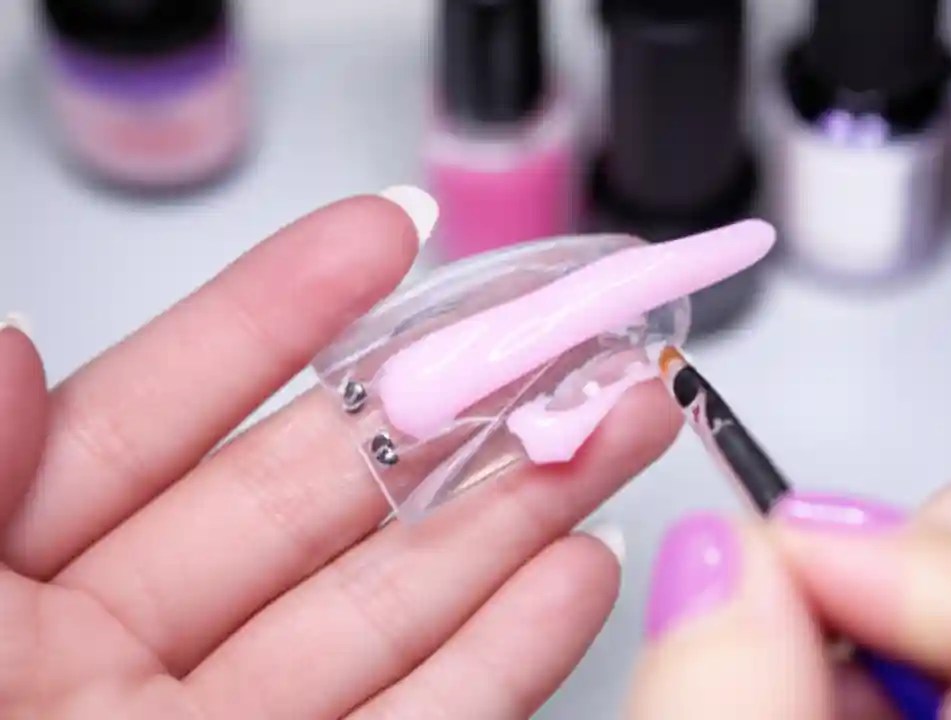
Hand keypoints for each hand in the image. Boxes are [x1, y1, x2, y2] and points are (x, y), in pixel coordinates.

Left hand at [0, 192, 679, 718]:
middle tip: (556, 333)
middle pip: (309, 506)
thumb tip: (8, 350)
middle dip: (449, 407)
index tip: (390, 240)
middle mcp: (111, 675)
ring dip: (512, 516)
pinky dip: (507, 656)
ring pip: (389, 612)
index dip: (279, 319)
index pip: (153, 421)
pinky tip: (576, 579)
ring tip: (609, 432)